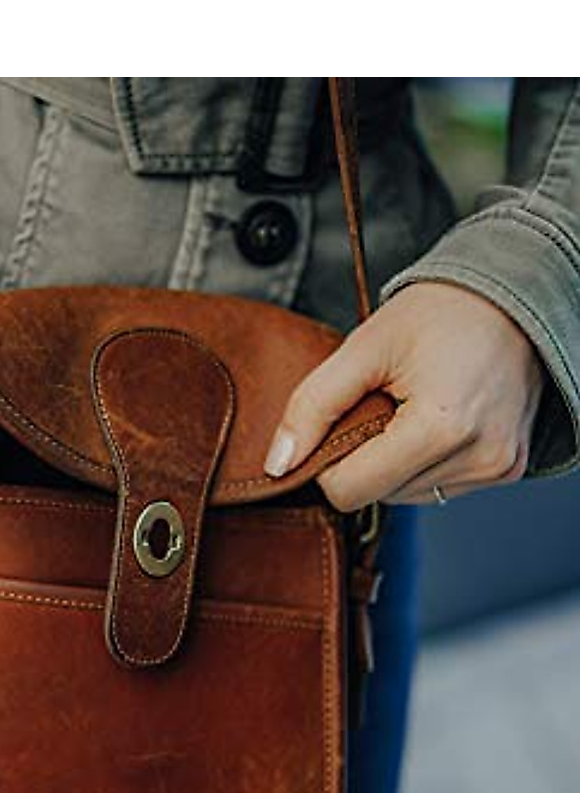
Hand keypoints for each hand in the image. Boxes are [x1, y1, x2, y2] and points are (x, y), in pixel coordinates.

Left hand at [264, 282, 545, 508]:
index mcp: (443, 427)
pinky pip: (436, 486)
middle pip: (377, 495)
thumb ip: (313, 405)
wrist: (514, 296)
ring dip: (391, 461)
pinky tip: (429, 419)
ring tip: (408, 407)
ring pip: (404, 495)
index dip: (326, 462)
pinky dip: (419, 461)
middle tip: (378, 404)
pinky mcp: (505, 470)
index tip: (334, 422)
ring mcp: (497, 468)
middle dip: (362, 456)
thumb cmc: (441, 313)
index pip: (350, 491)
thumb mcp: (363, 347)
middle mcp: (479, 458)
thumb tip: (278, 464)